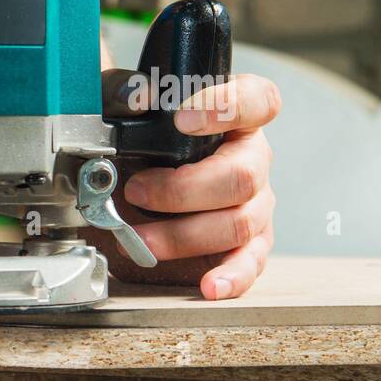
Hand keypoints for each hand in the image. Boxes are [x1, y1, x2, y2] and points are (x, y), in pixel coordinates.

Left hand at [108, 74, 279, 298]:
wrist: (129, 180)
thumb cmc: (138, 142)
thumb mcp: (123, 113)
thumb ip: (124, 95)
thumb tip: (135, 96)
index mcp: (235, 118)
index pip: (257, 101)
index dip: (226, 108)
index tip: (182, 120)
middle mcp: (252, 159)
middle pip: (241, 175)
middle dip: (181, 190)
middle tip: (134, 191)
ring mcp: (254, 203)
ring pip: (239, 221)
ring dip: (182, 235)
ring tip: (139, 239)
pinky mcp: (247, 243)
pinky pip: (250, 261)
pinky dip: (232, 276)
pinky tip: (210, 285)